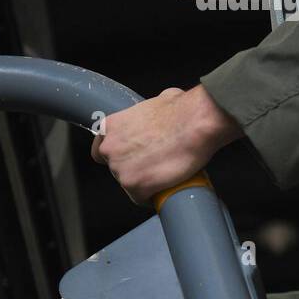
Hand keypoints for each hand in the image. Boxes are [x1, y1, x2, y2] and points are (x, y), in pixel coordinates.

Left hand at [90, 84, 241, 204]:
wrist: (197, 122)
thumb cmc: (182, 109)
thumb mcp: (158, 100)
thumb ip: (149, 112)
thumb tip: (161, 112)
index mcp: (111, 126)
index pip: (101, 150)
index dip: (118, 155)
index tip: (131, 158)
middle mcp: (110, 148)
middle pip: (116, 168)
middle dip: (134, 168)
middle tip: (154, 165)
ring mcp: (120, 169)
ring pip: (129, 184)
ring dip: (143, 183)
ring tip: (163, 176)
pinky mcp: (135, 187)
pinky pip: (140, 198)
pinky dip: (151, 197)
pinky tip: (164, 190)